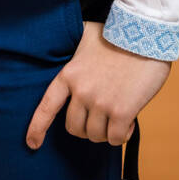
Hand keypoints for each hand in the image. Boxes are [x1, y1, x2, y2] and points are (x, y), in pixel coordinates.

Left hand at [25, 20, 170, 148]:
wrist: (146, 35)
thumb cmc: (118, 35)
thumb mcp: (86, 36)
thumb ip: (75, 49)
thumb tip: (68, 48)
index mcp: (69, 74)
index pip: (47, 106)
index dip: (37, 128)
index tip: (32, 144)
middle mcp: (81, 91)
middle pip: (74, 128)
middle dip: (86, 127)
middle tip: (100, 116)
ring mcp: (100, 102)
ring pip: (95, 136)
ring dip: (106, 131)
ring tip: (117, 113)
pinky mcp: (121, 112)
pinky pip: (116, 139)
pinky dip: (123, 135)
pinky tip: (129, 120)